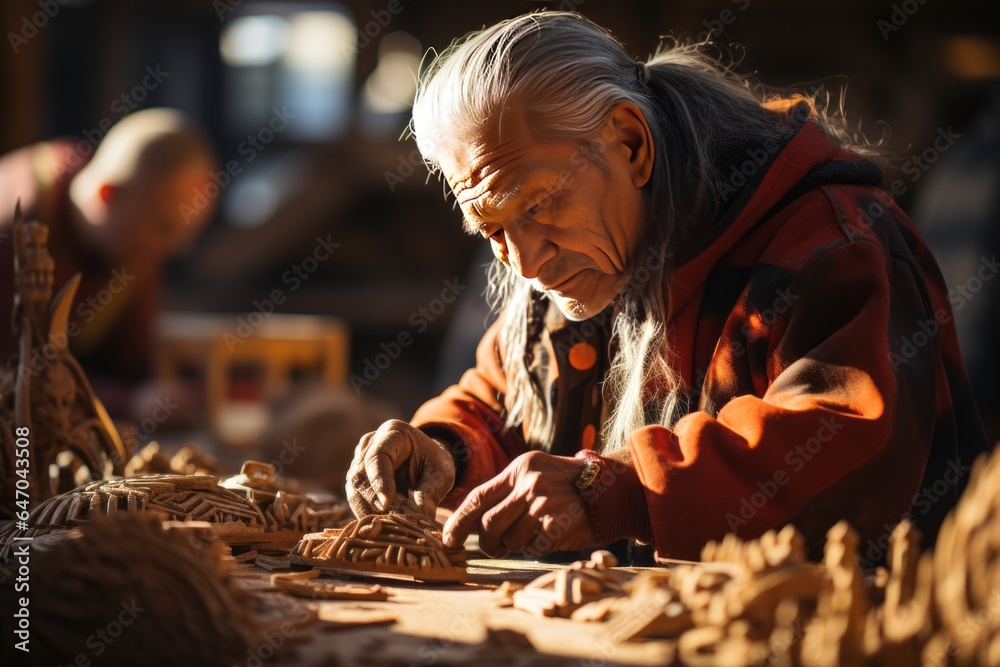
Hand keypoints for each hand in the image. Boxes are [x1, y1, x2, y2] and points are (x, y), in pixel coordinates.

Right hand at [346, 419, 455, 517]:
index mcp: (393, 433)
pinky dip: (369, 515)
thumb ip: (431, 491)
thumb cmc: (435, 463)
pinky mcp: (357, 480)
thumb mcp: (441, 473)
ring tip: (387, 529)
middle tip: (390, 524)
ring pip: (355, 490)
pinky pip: (357, 500)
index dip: (379, 481)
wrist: (427, 462)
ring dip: (369, 511)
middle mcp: (370, 444)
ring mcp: (360, 461)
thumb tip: (422, 516)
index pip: (377, 456)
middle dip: (373, 501)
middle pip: (361, 475)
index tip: (387, 504)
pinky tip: (382, 528)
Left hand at [442, 450, 596, 556]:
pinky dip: (536, 549)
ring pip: (511, 540)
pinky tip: (549, 537)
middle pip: (490, 525)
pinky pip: (533, 548)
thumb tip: (474, 522)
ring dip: (517, 545)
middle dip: (488, 542)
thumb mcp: (538, 474)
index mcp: (521, 469)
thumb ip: (508, 492)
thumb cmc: (569, 486)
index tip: (448, 539)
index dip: (459, 521)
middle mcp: (530, 484)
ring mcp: (545, 504)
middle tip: (495, 547)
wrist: (612, 489)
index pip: (479, 497)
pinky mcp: (559, 525)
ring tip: (534, 533)